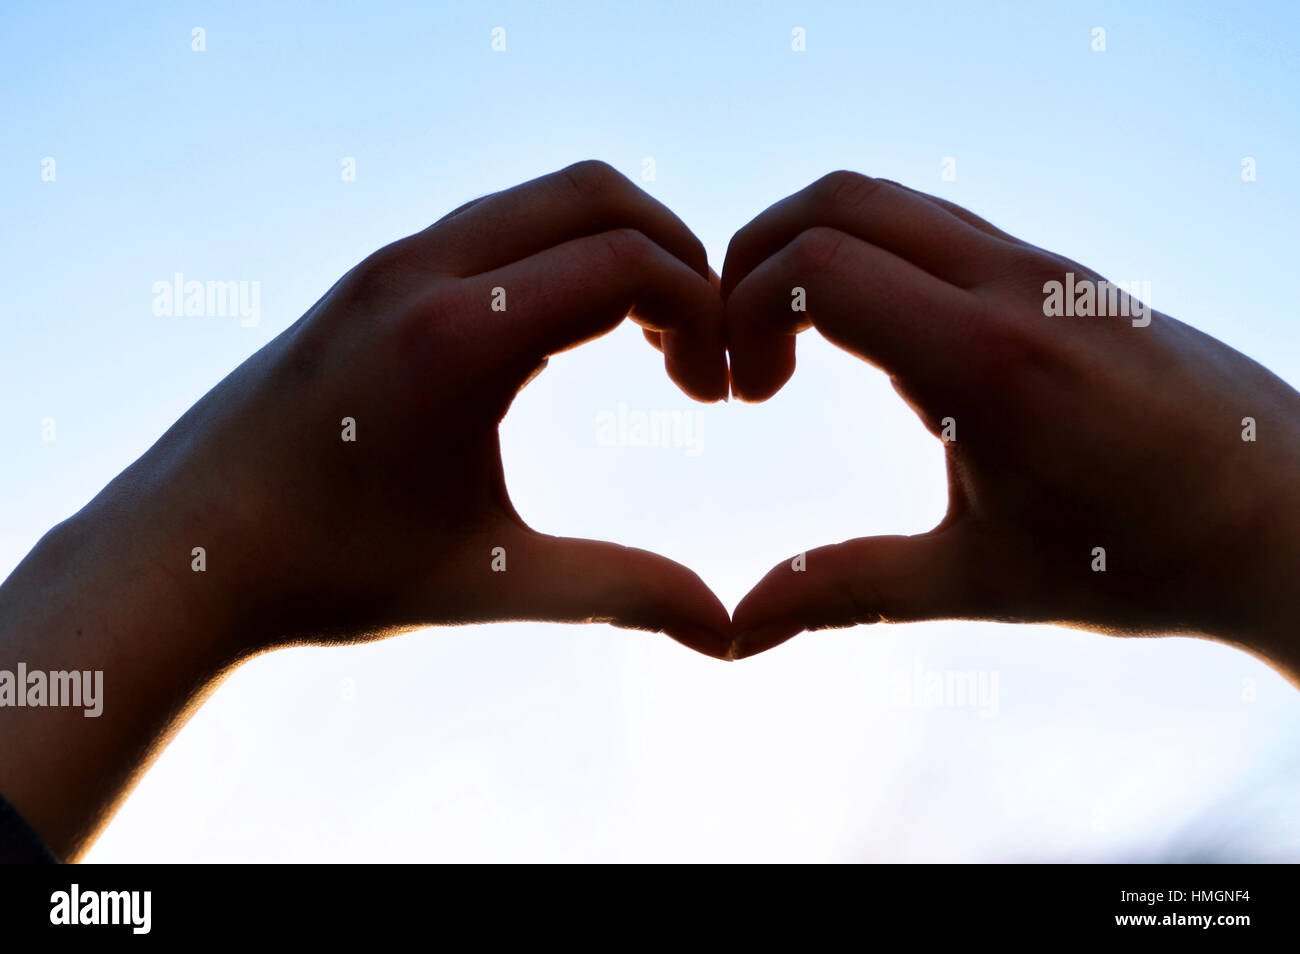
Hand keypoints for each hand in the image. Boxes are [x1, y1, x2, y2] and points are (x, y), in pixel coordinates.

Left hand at [0, 161, 731, 857]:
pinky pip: (495, 224)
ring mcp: (389, 263)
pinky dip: (558, 253)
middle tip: (697, 348)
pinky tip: (564, 338)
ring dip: (615, 248)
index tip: (712, 390)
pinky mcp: (371, 276)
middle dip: (676, 255)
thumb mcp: (490, 581)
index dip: (703, 311)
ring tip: (646, 342)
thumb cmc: (330, 571)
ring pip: (542, 199)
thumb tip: (725, 629)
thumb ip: (619, 591)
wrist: (185, 553)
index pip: (629, 261)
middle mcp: (422, 271)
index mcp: (459, 339)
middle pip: (596, 195)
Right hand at [722, 171, 1299, 682]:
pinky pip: (934, 223)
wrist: (1283, 514)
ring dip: (812, 252)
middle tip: (748, 359)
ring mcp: (1040, 265)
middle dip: (754, 262)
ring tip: (794, 349)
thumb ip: (844, 591)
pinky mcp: (1055, 270)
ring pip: (887, 198)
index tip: (744, 393)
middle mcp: (1012, 285)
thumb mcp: (976, 581)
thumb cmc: (1139, 556)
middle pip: (837, 200)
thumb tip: (738, 632)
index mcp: (983, 361)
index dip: (741, 312)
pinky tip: (874, 344)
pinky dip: (869, 256)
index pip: (816, 265)